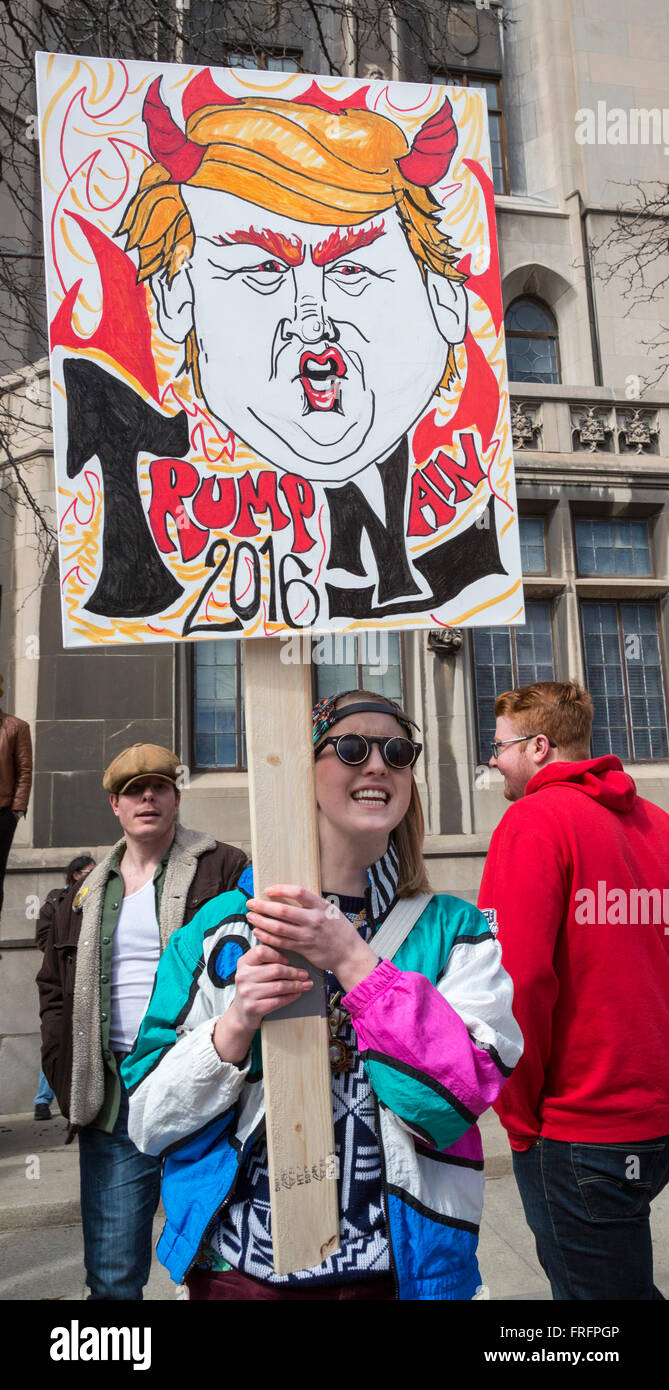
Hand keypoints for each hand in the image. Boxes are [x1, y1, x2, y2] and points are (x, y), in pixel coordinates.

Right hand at [212, 943, 312, 1063]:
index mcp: (244, 963)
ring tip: (305, 985)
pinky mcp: (253, 1007)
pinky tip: (297, 994)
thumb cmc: (252, 988)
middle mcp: (243, 976)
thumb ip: (266, 962)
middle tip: (304, 974)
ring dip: (296, 986)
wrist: (241, 1013)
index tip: (288, 960)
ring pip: (279, 986)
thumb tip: (292, 958)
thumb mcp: (253, 971)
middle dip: (294, 972)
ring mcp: (247, 993)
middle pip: (275, 970)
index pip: (261, 951)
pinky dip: (291, 997)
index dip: (277, 955)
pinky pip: (278, 1001)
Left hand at [246, 886, 378, 992]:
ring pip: (278, 928)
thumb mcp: (331, 911)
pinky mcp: (302, 948)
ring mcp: (307, 935)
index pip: (298, 893)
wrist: (348, 954)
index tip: (268, 889)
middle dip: (263, 906)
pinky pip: (280, 942)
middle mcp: (313, 920)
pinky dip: (267, 937)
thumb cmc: (339, 930)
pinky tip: (258, 932)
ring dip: (261, 921)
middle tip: (251, 902)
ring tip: (251, 916)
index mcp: (321, 907)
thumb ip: (313, 905)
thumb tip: (291, 896)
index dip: (281, 889)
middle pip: (282, 911)